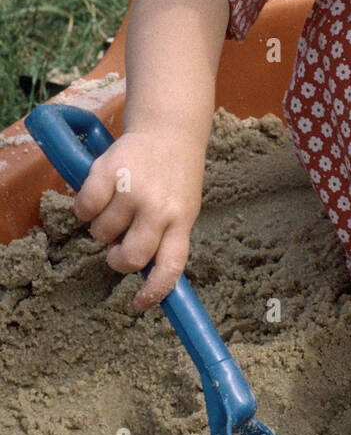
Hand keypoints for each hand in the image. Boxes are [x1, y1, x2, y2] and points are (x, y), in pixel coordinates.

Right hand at [74, 128, 204, 311]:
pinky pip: (84, 208)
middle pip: (129, 258)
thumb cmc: (174, 176)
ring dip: (103, 226)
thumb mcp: (182, 207)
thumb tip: (143, 275)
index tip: (139, 304)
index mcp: (181, 220)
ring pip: (101, 233)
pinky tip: (101, 193)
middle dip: (117, 259)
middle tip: (117, 244)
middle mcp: (159, 208)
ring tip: (117, 204)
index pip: (170, 268)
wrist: (169, 130)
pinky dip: (86, 207)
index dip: (154, 292)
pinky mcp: (108, 171)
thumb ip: (167, 237)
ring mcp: (133, 190)